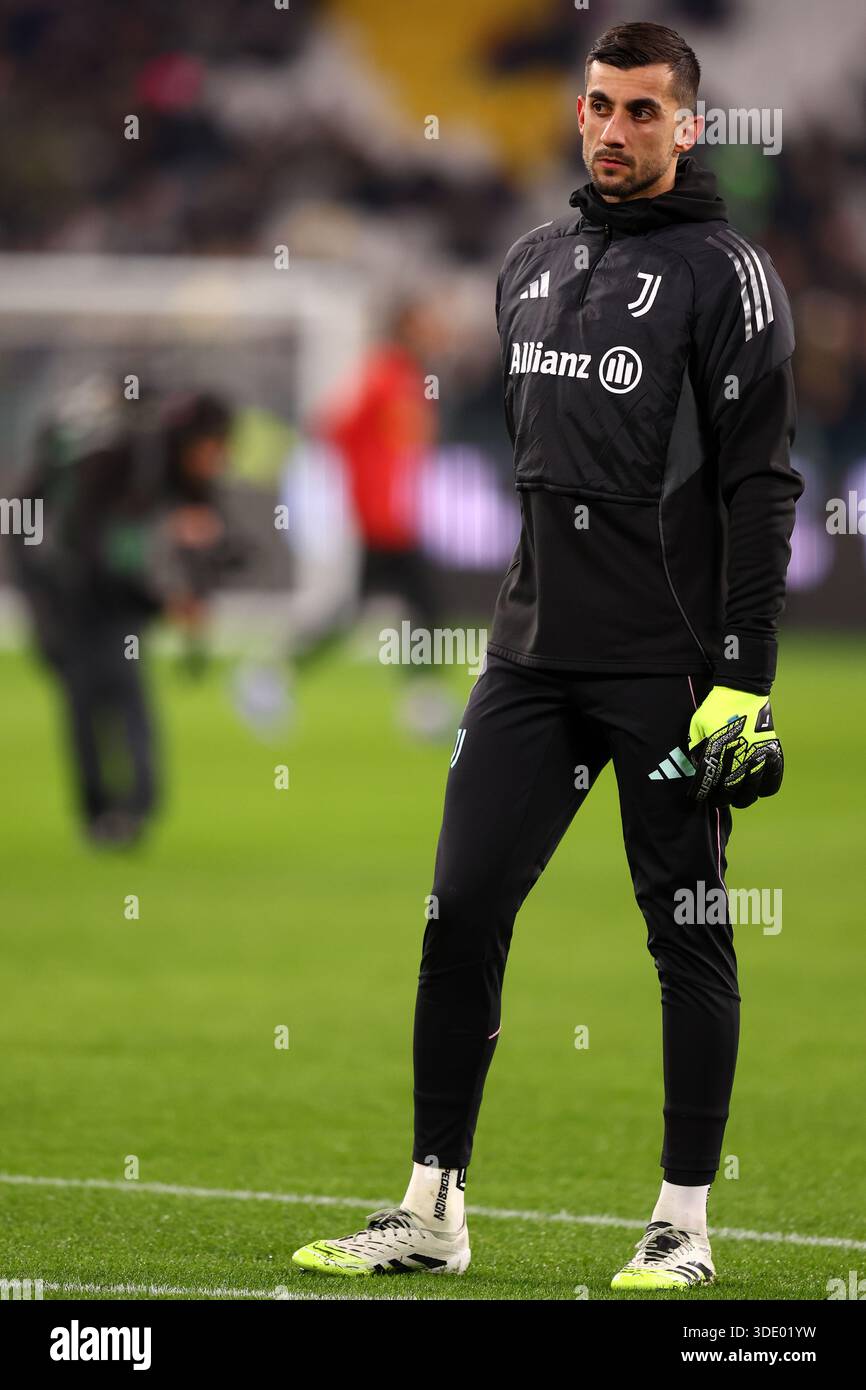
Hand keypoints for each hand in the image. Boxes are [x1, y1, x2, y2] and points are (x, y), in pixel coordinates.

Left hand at [687, 685, 782, 808]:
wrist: (742, 690)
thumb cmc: (716, 707)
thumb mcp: (697, 725)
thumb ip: (696, 748)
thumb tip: (700, 768)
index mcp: (717, 749)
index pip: (709, 781)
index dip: (702, 793)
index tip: (699, 797)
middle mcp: (739, 755)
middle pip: (731, 790)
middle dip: (722, 799)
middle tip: (719, 799)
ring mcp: (758, 754)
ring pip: (753, 790)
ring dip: (744, 797)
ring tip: (738, 797)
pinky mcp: (771, 751)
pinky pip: (773, 778)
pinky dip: (766, 788)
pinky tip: (758, 788)